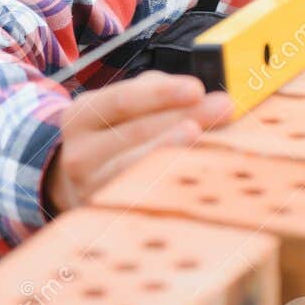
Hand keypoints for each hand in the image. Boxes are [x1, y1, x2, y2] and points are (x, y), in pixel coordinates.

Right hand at [44, 71, 232, 213]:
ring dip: (181, 150)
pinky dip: (176, 180)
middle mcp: (80, 155)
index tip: (197, 89)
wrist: (82, 182)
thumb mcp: (121, 107)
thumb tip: (199, 96)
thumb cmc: (114, 135)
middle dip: (185, 117)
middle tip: (224, 108)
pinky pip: (147, 197)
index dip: (161, 94)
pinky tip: (201, 172)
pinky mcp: (109, 215)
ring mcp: (93, 190)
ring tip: (210, 138)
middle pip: (137, 134)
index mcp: (81, 117)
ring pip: (141, 168)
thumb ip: (153, 94)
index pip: (122, 101)